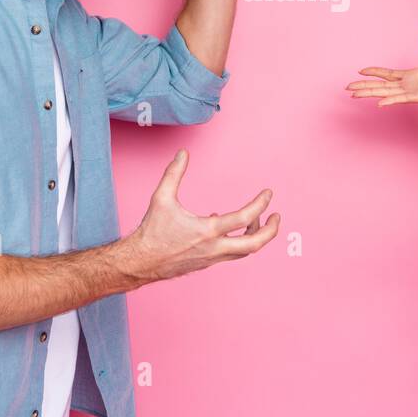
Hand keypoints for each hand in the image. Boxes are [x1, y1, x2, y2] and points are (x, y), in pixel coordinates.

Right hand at [122, 149, 280, 283]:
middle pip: (254, 245)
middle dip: (270, 231)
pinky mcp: (207, 263)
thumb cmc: (151, 232)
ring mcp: (212, 258)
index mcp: (207, 231)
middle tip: (277, 217)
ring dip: (255, 237)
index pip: (244, 218)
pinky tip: (226, 227)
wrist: (140, 263)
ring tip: (256, 220)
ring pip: (244, 252)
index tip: (268, 194)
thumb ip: (173, 174)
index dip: (260, 204)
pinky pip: (231, 253)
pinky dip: (238, 241)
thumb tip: (183, 153)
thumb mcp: (161, 198)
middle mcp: (214, 248)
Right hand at [346, 32, 417, 133]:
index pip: (389, 74)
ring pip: (386, 92)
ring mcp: (415, 93)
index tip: (360, 71)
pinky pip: (402, 98)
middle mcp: (411, 86)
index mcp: (415, 76)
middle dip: (364, 86)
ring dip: (369, 93)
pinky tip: (378, 103)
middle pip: (382, 85)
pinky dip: (390, 100)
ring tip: (353, 94)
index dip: (375, 72)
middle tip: (347, 88)